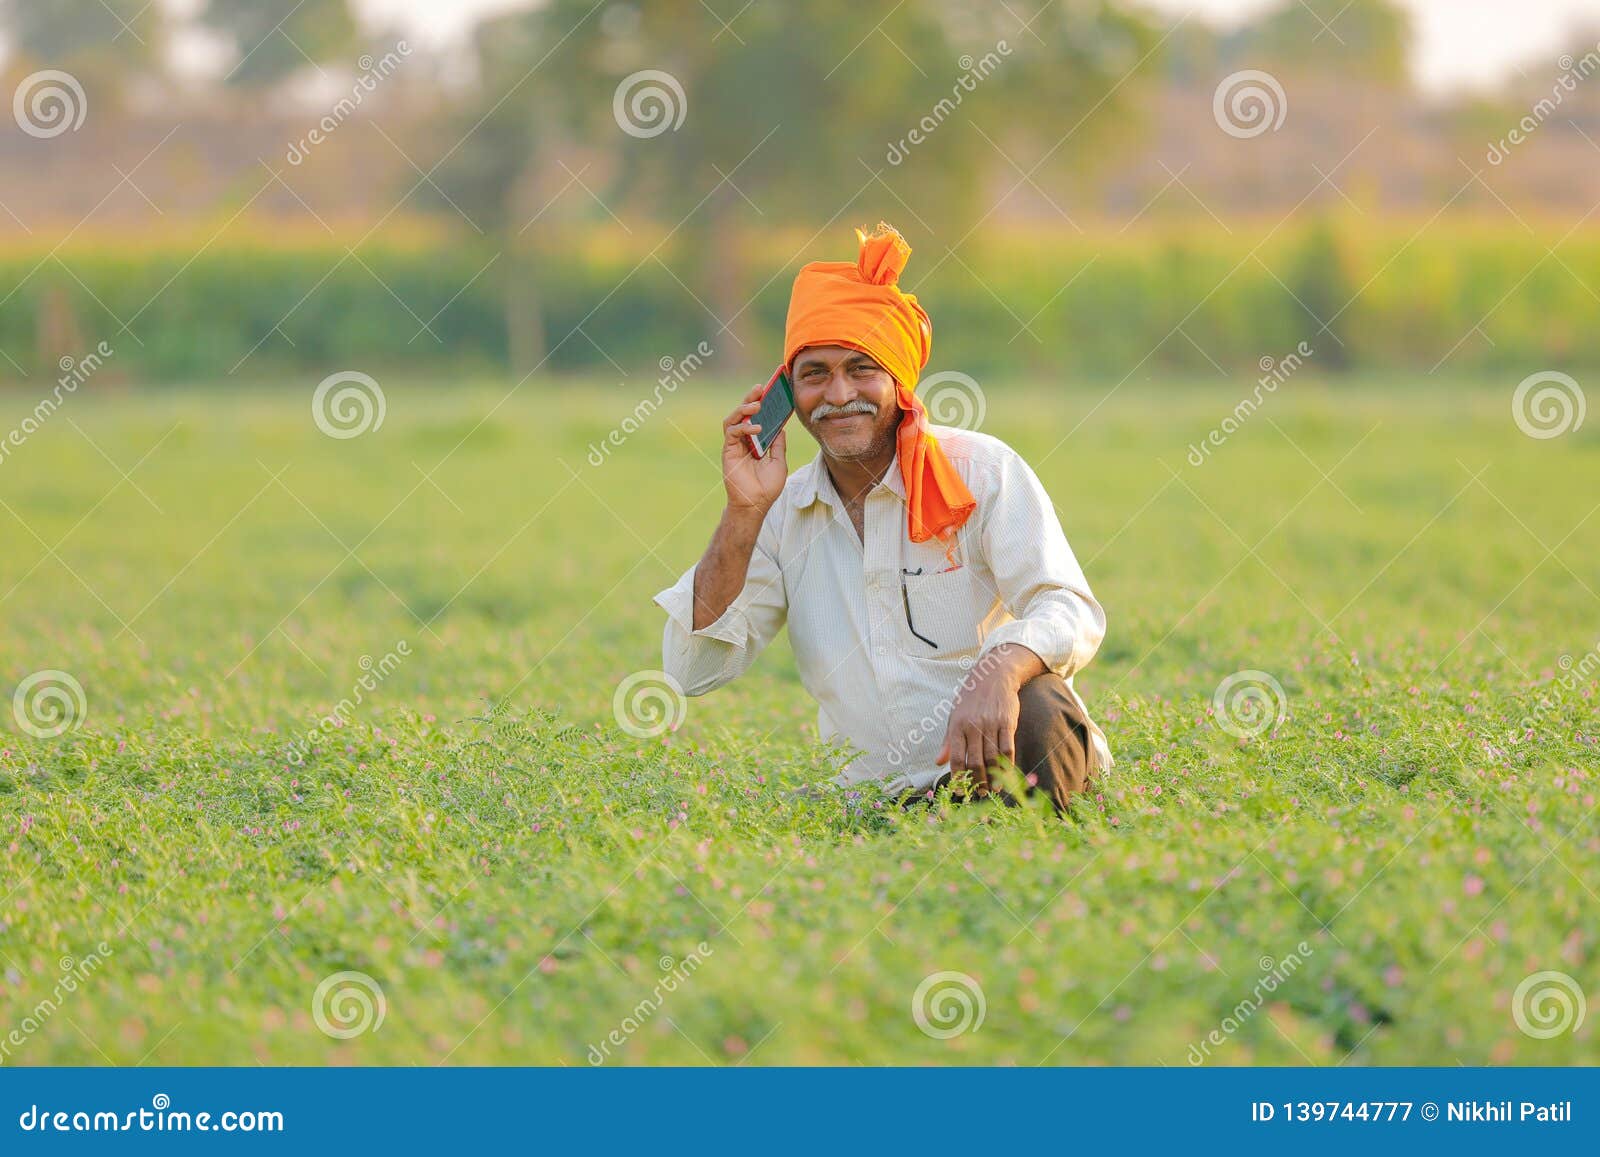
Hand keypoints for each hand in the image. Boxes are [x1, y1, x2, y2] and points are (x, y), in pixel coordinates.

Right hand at [722, 381, 788, 512]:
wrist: (756, 504)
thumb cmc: (767, 487)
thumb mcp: (779, 462)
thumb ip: (778, 444)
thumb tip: (781, 426)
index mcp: (756, 442)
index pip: (758, 418)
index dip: (763, 404)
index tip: (773, 391)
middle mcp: (744, 441)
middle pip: (744, 414)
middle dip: (751, 399)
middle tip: (760, 388)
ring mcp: (735, 445)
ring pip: (734, 419)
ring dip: (744, 409)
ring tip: (756, 404)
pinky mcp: (728, 451)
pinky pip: (732, 432)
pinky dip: (743, 427)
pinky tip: (755, 427)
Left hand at [935, 644, 1045, 784]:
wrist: (993, 675)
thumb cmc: (970, 698)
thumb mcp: (954, 715)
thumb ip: (948, 741)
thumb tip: (938, 762)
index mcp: (957, 726)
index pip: (956, 758)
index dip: (958, 778)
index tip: (961, 790)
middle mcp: (973, 726)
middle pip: (975, 762)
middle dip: (977, 782)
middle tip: (980, 794)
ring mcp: (991, 724)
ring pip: (992, 758)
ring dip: (993, 777)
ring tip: (993, 789)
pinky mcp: (1008, 723)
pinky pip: (1007, 748)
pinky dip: (1007, 765)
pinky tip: (1006, 775)